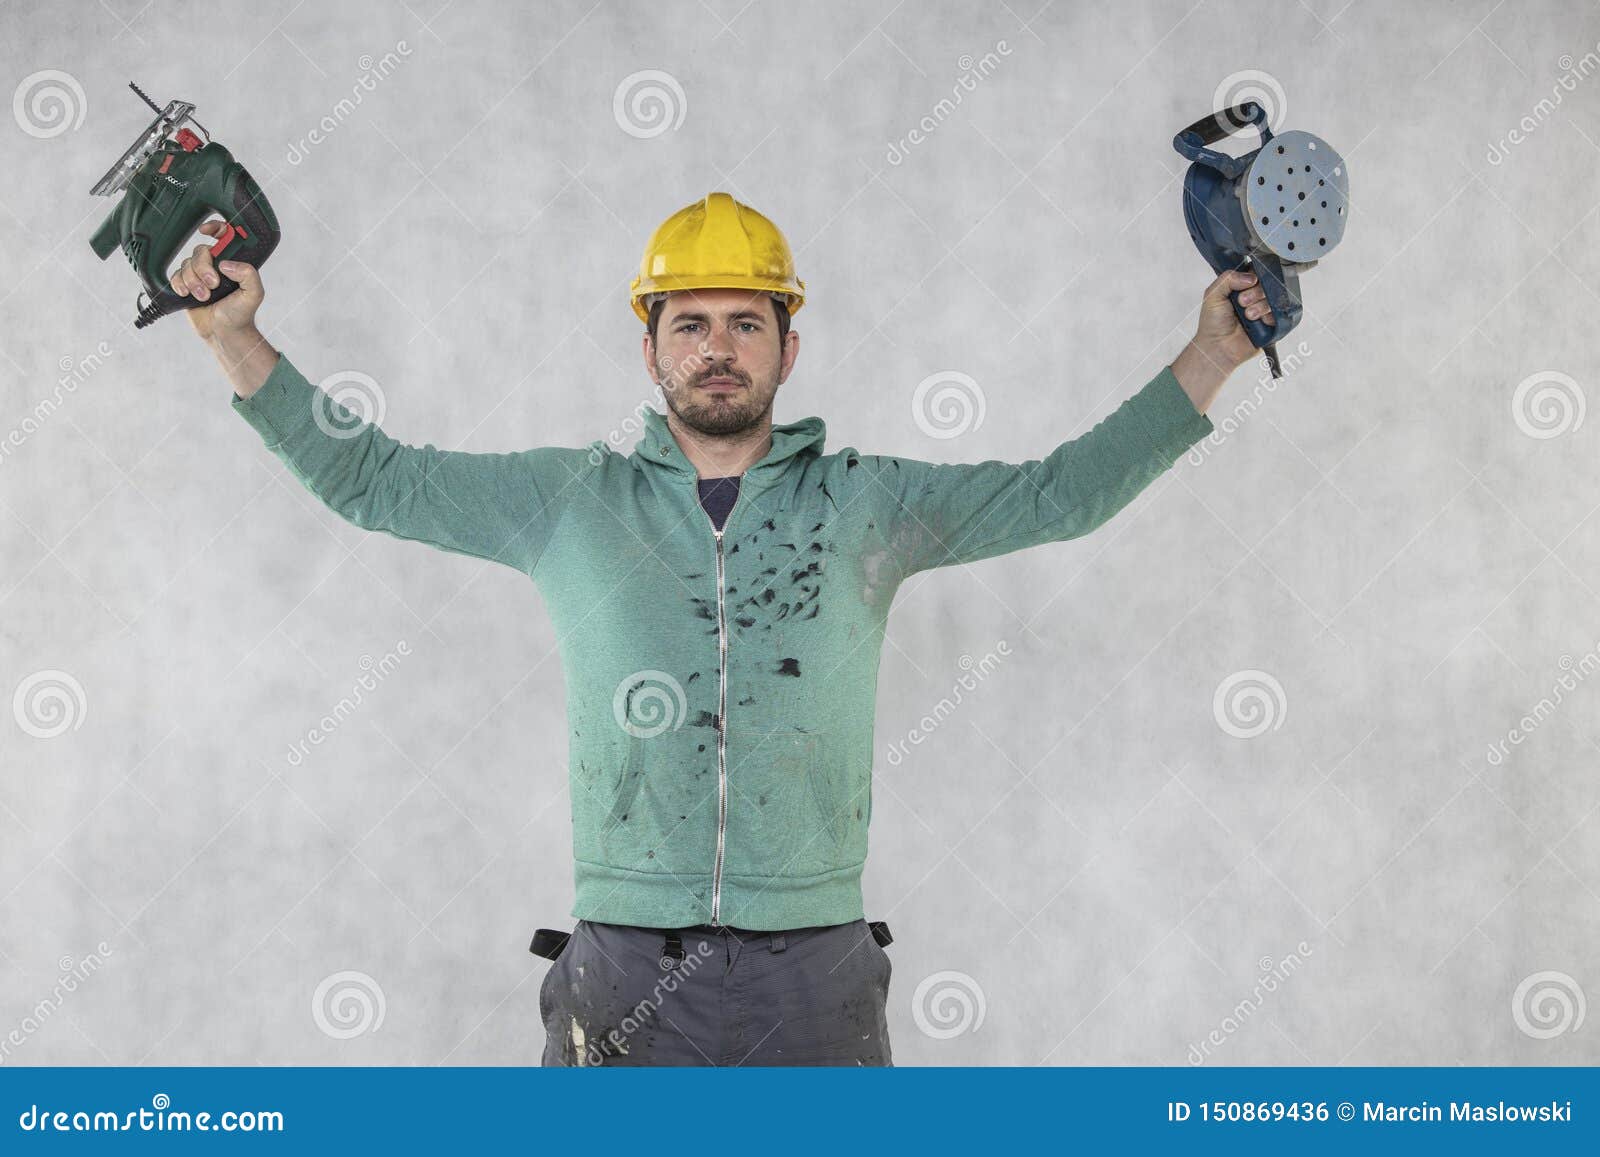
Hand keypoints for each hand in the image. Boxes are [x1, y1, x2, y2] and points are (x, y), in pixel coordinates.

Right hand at [172, 219, 264, 343]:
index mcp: (232, 262)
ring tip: (204, 297)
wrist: (224, 332)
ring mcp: (199, 274)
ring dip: (194, 281)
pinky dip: (180, 284)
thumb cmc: (241, 313)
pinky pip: (176, 275)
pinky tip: (187, 294)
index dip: (215, 228)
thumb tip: (225, 264)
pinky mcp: (186, 284)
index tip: (206, 230)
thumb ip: (248, 275)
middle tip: (213, 285)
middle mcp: (215, 265)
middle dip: (203, 268)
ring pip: (187, 264)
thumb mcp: (253, 294)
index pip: (223, 236)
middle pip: (200, 251)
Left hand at [1193, 268, 1273, 370]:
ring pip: (1273, 298)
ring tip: (1248, 316)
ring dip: (1259, 307)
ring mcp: (1262, 310)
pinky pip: (1279, 314)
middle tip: (1242, 303)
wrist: (1218, 348)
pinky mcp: (1270, 324)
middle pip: (1267, 284)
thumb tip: (1251, 277)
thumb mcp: (1212, 295)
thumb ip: (1227, 278)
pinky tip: (1258, 323)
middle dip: (1254, 293)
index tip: (1246, 284)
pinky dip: (1268, 317)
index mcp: (1240, 288)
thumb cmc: (1212, 324)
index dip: (1254, 276)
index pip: (1255, 272)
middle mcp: (1253, 297)